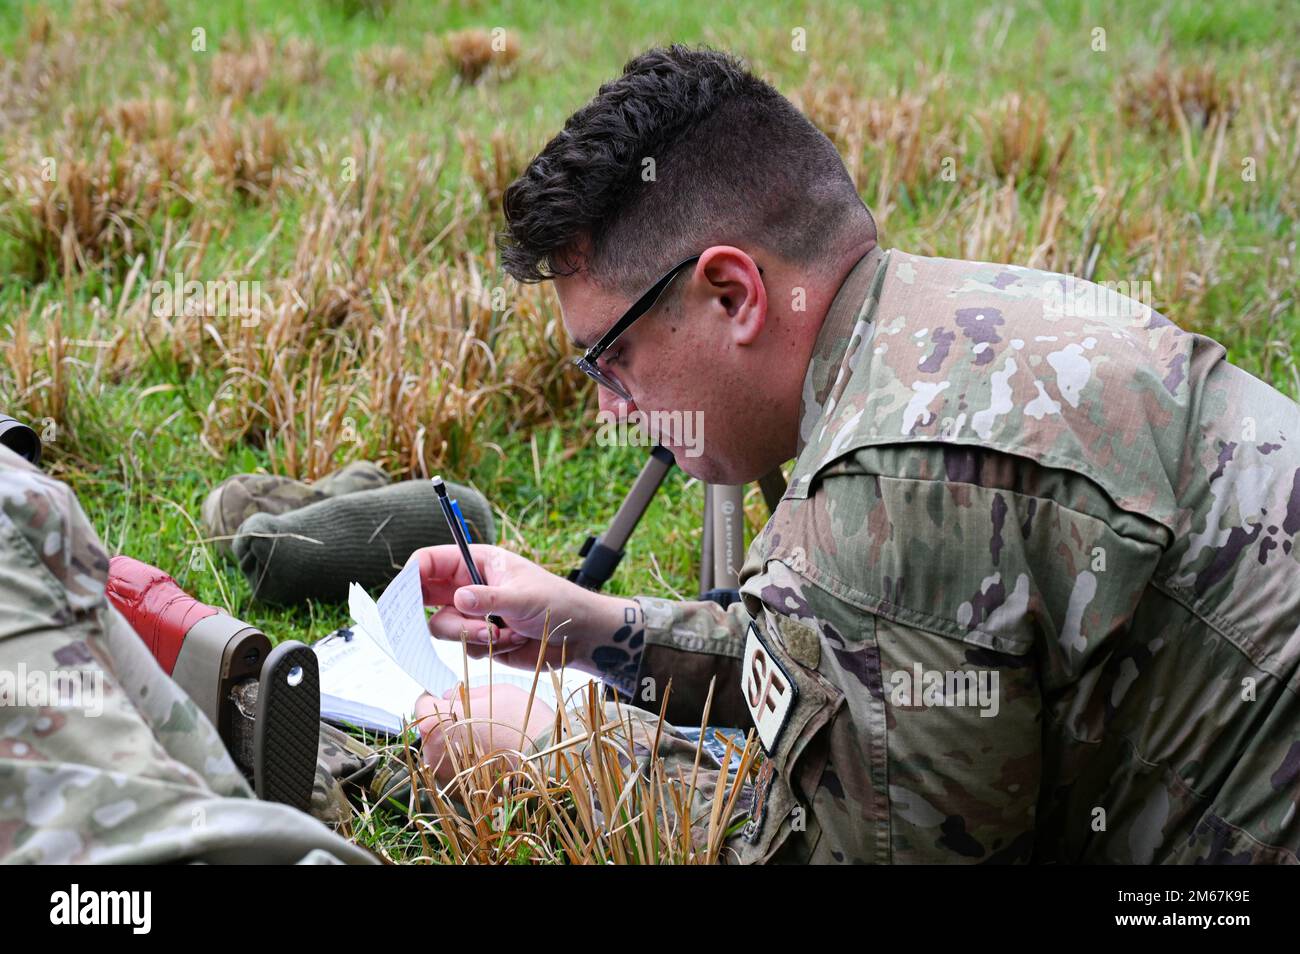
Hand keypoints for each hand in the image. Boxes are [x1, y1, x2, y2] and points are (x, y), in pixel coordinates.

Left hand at [414, 684, 555, 784]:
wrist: (546, 764)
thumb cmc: (523, 722)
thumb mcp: (498, 692)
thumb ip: (467, 693)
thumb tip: (449, 696)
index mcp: (437, 722)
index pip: (422, 704)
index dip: (435, 698)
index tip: (450, 698)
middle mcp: (433, 751)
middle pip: (430, 730)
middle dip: (446, 722)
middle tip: (473, 718)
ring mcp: (444, 776)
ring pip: (441, 752)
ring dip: (455, 744)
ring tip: (485, 740)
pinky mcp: (457, 794)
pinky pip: (454, 772)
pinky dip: (465, 765)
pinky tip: (488, 758)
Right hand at [416, 543, 637, 675]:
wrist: (578, 636)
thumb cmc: (557, 602)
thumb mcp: (523, 597)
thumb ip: (489, 599)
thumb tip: (459, 599)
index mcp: (477, 562)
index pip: (431, 561)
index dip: (413, 574)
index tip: (406, 595)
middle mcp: (469, 586)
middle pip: (427, 598)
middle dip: (441, 614)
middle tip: (458, 622)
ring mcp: (472, 614)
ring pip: (444, 628)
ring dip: (471, 635)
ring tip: (502, 633)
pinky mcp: (479, 639)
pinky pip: (463, 648)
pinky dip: (485, 649)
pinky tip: (512, 641)